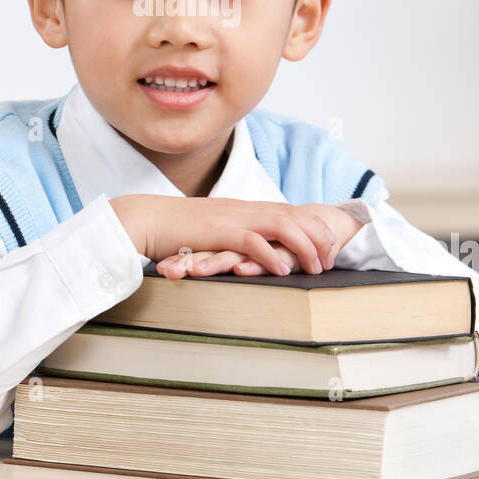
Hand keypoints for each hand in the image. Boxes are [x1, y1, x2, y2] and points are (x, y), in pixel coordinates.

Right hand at [109, 195, 342, 280]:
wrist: (147, 218)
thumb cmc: (175, 228)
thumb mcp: (212, 229)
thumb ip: (232, 234)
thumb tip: (248, 248)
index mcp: (244, 208)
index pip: (288, 210)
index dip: (312, 226)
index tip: (327, 244)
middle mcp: (244, 209)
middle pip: (294, 215)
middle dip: (318, 236)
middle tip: (332, 258)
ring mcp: (233, 218)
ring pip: (282, 226)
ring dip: (303, 246)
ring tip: (316, 267)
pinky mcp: (219, 232)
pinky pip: (253, 241)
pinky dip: (272, 255)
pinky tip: (284, 270)